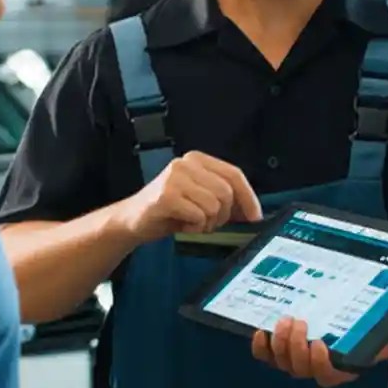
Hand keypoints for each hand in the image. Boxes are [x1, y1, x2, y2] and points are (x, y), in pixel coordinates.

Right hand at [117, 151, 261, 242]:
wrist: (131, 220)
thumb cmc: (169, 211)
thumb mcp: (200, 198)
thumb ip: (224, 199)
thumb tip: (253, 212)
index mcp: (197, 159)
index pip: (234, 174)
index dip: (249, 197)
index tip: (255, 217)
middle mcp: (186, 163)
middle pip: (226, 192)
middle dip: (222, 215)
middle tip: (207, 222)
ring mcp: (175, 178)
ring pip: (214, 205)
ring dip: (207, 223)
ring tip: (192, 222)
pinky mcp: (166, 195)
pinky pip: (198, 216)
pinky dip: (195, 227)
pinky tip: (182, 225)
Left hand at [252, 317, 387, 387]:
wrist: (352, 315)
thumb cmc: (371, 321)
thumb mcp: (385, 324)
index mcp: (343, 367)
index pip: (327, 376)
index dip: (320, 364)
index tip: (321, 343)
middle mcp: (319, 368)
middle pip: (300, 369)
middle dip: (296, 346)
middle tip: (300, 322)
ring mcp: (298, 360)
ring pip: (283, 363)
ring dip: (281, 343)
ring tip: (285, 320)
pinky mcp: (283, 350)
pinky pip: (267, 356)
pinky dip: (262, 347)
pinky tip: (262, 331)